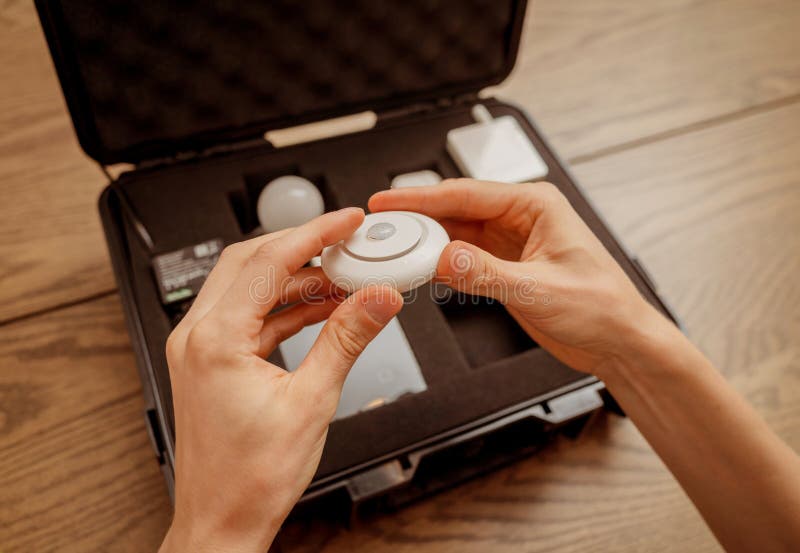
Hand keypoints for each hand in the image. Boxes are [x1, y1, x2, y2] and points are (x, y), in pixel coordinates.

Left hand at [159, 208, 402, 552]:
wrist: (221, 522)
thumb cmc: (250, 478)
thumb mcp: (312, 402)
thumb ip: (347, 340)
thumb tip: (376, 300)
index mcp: (214, 340)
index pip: (268, 261)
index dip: (314, 233)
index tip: (346, 220)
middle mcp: (197, 336)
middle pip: (250, 261)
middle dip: (301, 247)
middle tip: (345, 242)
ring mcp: (200, 348)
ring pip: (249, 286)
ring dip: (296, 279)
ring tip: (343, 280)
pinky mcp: (211, 361)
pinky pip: (250, 315)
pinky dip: (285, 307)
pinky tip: (320, 309)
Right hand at [369, 178, 666, 374]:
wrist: (618, 342)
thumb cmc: (603, 307)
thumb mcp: (540, 289)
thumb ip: (487, 273)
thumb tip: (444, 257)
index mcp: (536, 205)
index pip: (467, 194)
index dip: (422, 198)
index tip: (389, 201)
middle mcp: (520, 219)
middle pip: (456, 210)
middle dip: (417, 218)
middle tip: (381, 227)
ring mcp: (510, 244)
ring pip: (455, 234)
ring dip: (426, 242)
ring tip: (394, 249)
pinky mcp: (503, 268)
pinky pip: (462, 259)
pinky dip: (440, 264)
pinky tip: (421, 268)